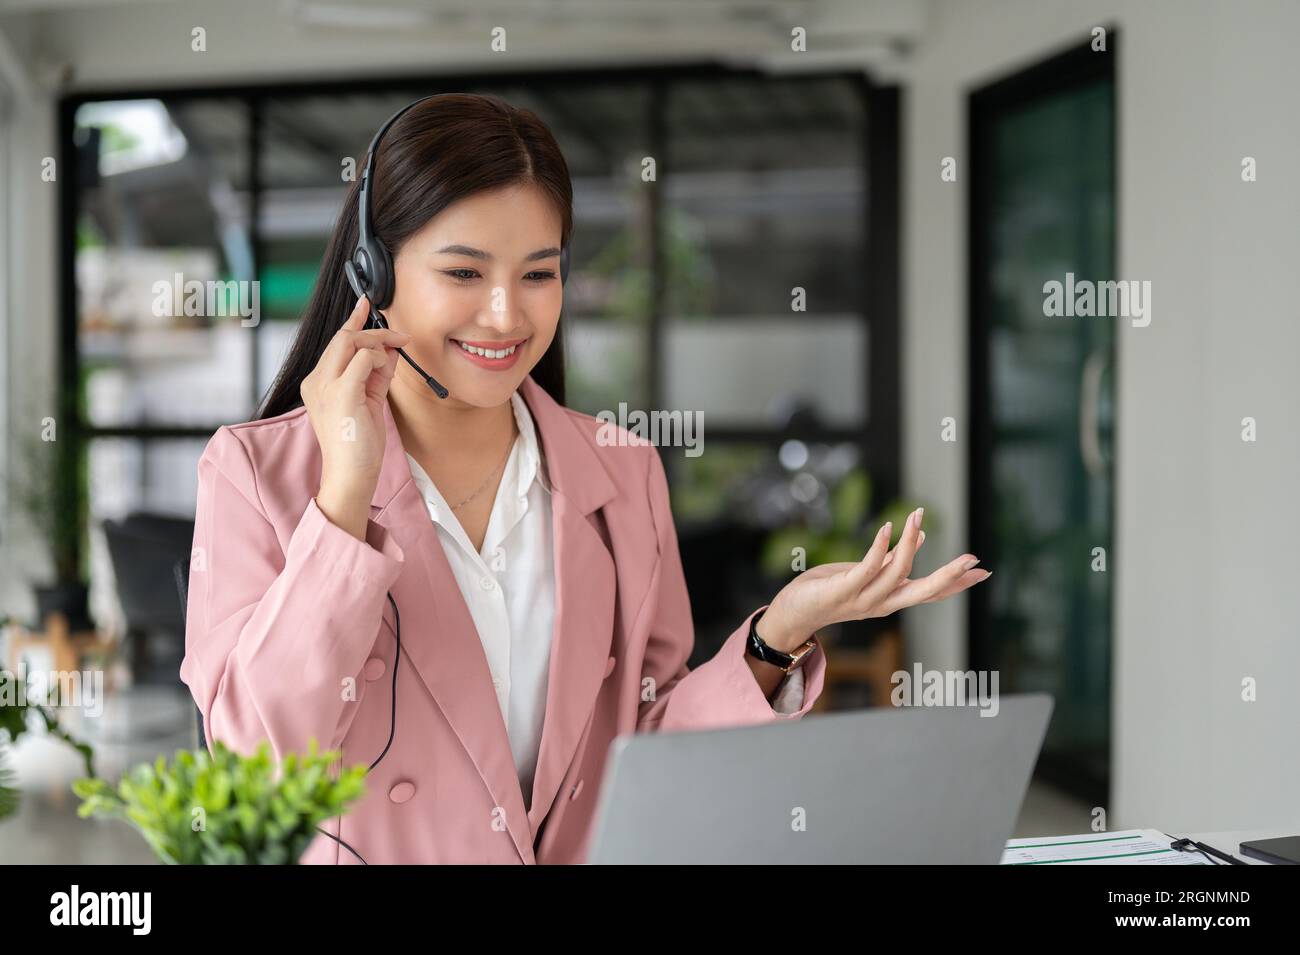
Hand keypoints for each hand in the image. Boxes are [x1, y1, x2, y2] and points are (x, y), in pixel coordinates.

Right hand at [300, 296, 409, 535]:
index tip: (366, 303)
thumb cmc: (358, 444)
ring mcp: (326, 386)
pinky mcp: (341, 393)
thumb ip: (376, 374)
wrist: (350, 474)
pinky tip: (386, 370)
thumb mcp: (369, 401)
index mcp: (318, 382)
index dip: (353, 320)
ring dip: (380, 343)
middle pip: (344, 337)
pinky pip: (365, 359)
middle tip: (400, 337)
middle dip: (375, 331)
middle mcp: (316, 380)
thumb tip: (389, 351)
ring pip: (353, 342)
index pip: (336, 342)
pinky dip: (380, 359)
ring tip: (394, 356)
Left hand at [756, 508, 990, 650]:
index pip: (930, 591)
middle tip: (974, 559)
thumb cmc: (831, 589)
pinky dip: (879, 547)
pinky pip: (866, 568)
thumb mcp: (868, 572)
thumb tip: (921, 536)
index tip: (983, 570)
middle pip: (923, 591)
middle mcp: (882, 603)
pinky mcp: (843, 590)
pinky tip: (887, 527)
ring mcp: (863, 598)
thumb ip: (893, 557)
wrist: (795, 611)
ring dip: (910, 544)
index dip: (957, 582)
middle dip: (949, 576)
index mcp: (891, 598)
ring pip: (896, 573)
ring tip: (919, 515)